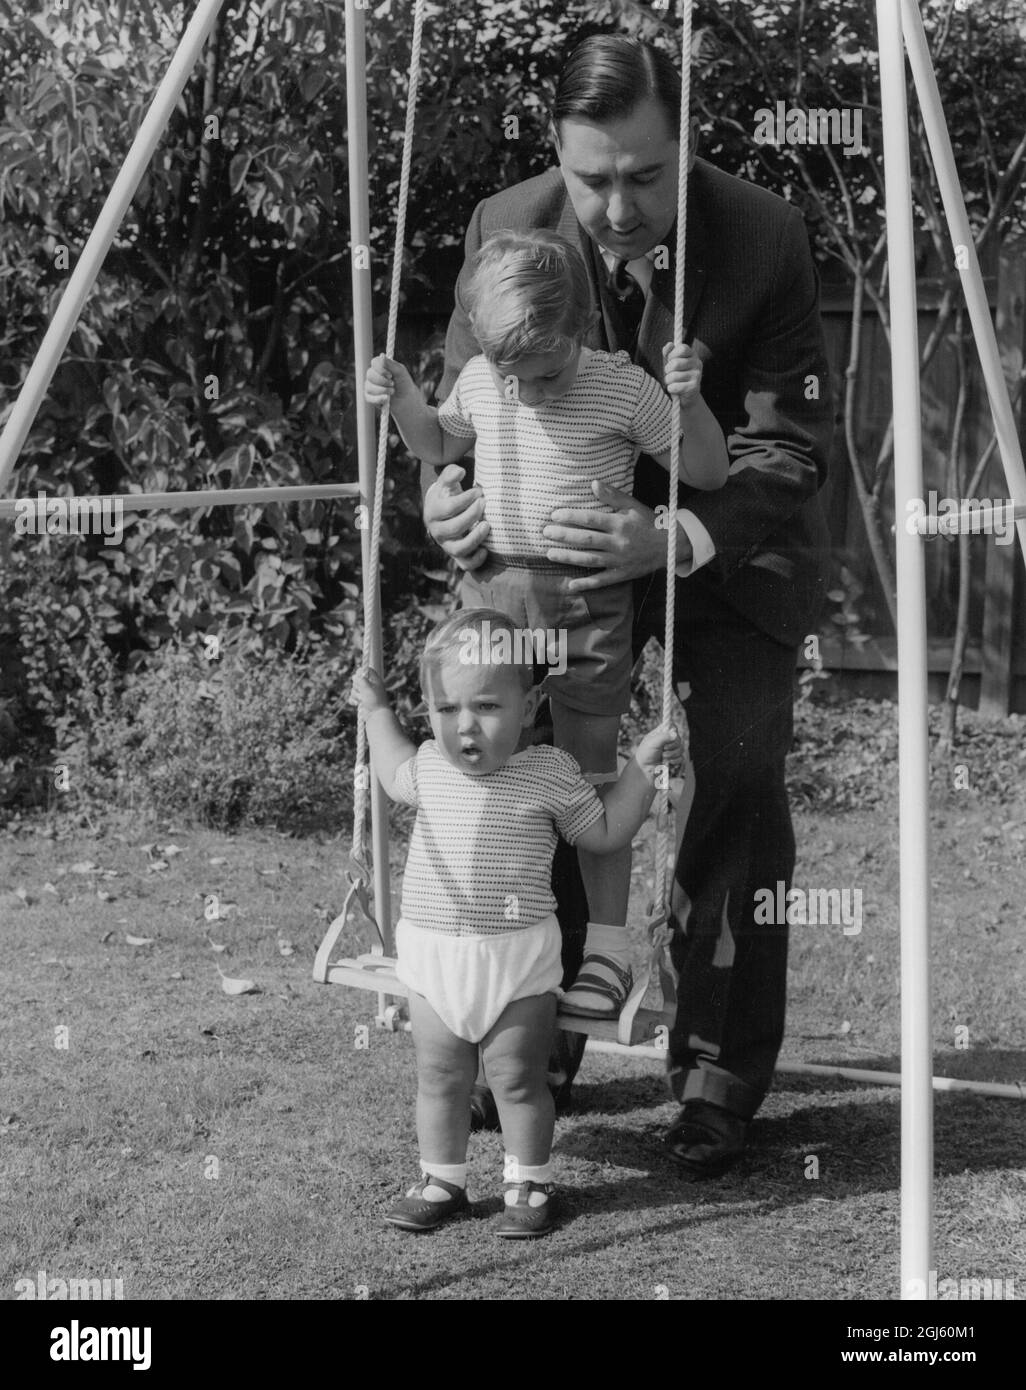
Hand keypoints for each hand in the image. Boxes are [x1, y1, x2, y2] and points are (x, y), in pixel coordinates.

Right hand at [351, 667, 389, 711]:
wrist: (377, 716)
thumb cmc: (374, 700)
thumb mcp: (367, 687)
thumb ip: (360, 679)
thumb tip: (355, 676)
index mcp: (375, 681)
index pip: (367, 670)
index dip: (361, 671)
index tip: (358, 674)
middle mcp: (370, 686)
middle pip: (358, 679)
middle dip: (357, 686)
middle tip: (362, 692)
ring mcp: (365, 694)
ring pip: (354, 689)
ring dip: (356, 695)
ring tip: (362, 700)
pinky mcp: (361, 701)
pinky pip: (352, 697)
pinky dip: (353, 700)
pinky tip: (357, 704)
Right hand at [364, 354, 415, 408]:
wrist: (406, 399)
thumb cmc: (404, 383)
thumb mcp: (401, 372)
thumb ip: (391, 364)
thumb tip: (381, 355)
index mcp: (380, 366)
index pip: (374, 362)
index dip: (381, 369)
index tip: (390, 375)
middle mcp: (373, 374)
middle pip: (370, 374)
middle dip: (383, 381)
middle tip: (393, 384)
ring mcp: (370, 386)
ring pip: (369, 387)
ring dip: (383, 390)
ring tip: (392, 392)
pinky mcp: (369, 397)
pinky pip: (369, 398)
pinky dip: (379, 399)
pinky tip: (386, 399)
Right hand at [423, 463, 489, 570]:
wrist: (443, 513)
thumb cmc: (447, 494)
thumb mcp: (446, 482)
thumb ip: (451, 473)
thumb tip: (460, 471)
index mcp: (432, 512)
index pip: (448, 508)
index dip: (466, 499)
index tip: (478, 491)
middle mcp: (437, 532)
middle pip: (454, 528)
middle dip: (472, 515)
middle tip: (484, 503)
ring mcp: (447, 545)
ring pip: (459, 549)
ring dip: (475, 538)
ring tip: (487, 525)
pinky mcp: (457, 556)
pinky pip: (465, 564)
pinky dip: (476, 560)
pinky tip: (486, 550)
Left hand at [543, 480, 688, 590]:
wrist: (670, 546)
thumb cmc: (649, 523)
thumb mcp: (633, 506)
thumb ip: (613, 496)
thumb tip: (593, 483)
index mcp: (620, 524)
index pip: (591, 520)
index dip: (571, 517)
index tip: (554, 515)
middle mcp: (618, 543)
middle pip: (586, 540)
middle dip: (564, 536)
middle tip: (545, 532)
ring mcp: (619, 560)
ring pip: (589, 559)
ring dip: (568, 557)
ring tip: (549, 554)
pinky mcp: (621, 574)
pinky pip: (601, 581)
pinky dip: (586, 584)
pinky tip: (570, 584)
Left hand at [635, 724, 683, 778]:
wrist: (644, 770)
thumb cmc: (645, 754)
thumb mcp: (652, 742)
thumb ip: (664, 737)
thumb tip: (675, 734)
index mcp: (660, 733)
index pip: (672, 726)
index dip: (673, 730)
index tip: (670, 735)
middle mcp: (667, 741)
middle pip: (678, 739)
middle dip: (672, 745)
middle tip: (664, 749)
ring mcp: (671, 751)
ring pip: (681, 749)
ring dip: (673, 754)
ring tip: (663, 757)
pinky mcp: (673, 760)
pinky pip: (681, 758)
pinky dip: (676, 760)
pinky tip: (669, 762)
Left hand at [662, 340, 702, 408]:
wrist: (685, 397)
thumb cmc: (676, 376)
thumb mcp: (671, 362)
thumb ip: (668, 352)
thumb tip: (669, 345)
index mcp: (692, 354)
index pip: (682, 348)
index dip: (672, 355)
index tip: (670, 360)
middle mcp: (697, 363)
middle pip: (675, 363)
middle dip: (667, 370)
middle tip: (669, 374)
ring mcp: (697, 375)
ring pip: (674, 376)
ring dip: (668, 381)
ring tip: (671, 382)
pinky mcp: (695, 387)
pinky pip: (676, 387)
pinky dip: (671, 389)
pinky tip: (674, 389)